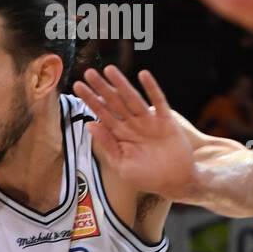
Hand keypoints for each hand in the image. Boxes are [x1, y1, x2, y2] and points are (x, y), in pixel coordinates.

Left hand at [73, 66, 193, 198]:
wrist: (174, 181)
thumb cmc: (146, 176)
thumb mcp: (122, 164)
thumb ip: (107, 145)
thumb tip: (90, 125)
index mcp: (120, 135)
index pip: (102, 114)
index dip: (90, 100)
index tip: (78, 87)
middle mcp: (132, 125)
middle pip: (114, 102)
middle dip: (101, 88)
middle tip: (88, 72)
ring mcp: (149, 121)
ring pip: (132, 99)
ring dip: (121, 84)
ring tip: (109, 70)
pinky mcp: (165, 120)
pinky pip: (158, 101)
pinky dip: (152, 89)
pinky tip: (143, 76)